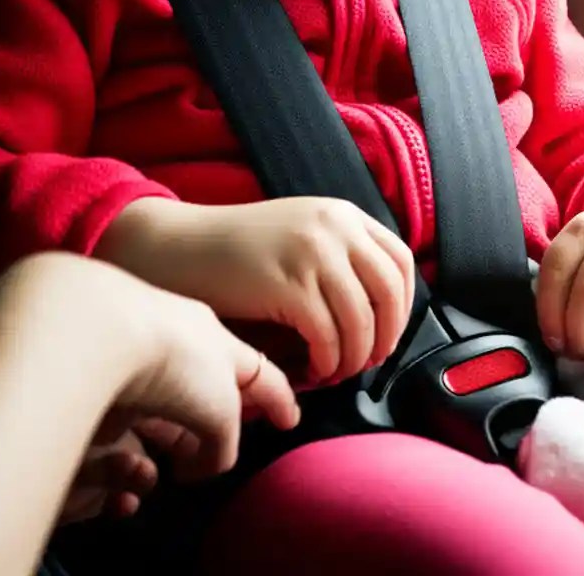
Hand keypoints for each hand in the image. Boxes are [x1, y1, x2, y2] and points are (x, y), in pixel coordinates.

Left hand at [0, 254, 300, 522]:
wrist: (91, 334)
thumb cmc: (173, 363)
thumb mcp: (220, 408)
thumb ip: (224, 442)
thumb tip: (205, 465)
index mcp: (214, 340)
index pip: (257, 372)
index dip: (277, 399)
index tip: (289, 421)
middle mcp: (171, 346)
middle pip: (197, 398)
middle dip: (202, 433)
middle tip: (203, 460)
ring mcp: (124, 361)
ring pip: (148, 417)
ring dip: (152, 454)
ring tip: (143, 472)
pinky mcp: (83, 381)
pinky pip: (104, 430)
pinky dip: (112, 462)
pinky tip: (113, 474)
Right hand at [96, 197, 414, 385]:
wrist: (178, 247)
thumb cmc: (236, 249)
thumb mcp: (300, 232)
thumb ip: (340, 253)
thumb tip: (379, 306)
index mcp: (343, 214)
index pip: (401, 261)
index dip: (405, 305)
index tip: (391, 331)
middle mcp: (335, 228)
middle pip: (389, 293)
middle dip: (386, 336)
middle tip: (371, 361)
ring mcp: (312, 254)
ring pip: (361, 321)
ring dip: (355, 357)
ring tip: (337, 370)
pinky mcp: (288, 284)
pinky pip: (328, 335)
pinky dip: (328, 361)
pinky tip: (315, 370)